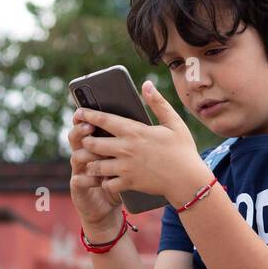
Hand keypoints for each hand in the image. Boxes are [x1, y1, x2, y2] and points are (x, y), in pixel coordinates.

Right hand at [67, 112, 121, 233]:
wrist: (111, 207)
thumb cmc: (121, 179)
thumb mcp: (129, 159)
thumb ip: (132, 140)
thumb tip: (144, 120)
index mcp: (95, 144)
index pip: (86, 126)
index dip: (84, 117)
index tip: (89, 111)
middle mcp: (84, 155)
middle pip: (76, 138)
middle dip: (82, 132)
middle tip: (90, 127)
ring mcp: (79, 171)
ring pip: (76, 157)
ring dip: (85, 154)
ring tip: (96, 154)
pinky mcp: (79, 187)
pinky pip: (78, 180)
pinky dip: (87, 178)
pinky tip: (97, 178)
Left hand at [74, 80, 209, 207]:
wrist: (188, 180)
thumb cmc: (183, 151)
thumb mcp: (174, 123)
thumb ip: (158, 103)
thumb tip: (147, 84)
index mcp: (134, 131)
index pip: (103, 119)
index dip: (88, 114)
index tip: (79, 112)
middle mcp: (126, 149)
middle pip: (92, 143)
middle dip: (86, 141)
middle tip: (86, 139)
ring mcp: (125, 168)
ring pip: (95, 165)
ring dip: (92, 163)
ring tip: (92, 160)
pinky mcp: (129, 183)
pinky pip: (107, 184)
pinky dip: (104, 182)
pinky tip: (107, 178)